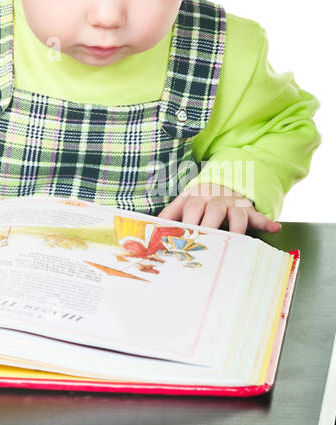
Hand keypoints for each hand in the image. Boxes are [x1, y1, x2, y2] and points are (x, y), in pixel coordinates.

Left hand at [158, 185, 280, 235]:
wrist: (223, 179)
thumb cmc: (199, 199)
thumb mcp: (182, 201)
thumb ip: (168, 214)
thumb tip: (150, 229)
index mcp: (196, 199)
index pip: (191, 211)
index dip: (188, 224)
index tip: (183, 240)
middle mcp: (215, 202)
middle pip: (213, 214)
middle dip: (211, 228)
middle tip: (208, 245)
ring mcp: (233, 205)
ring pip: (237, 217)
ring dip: (237, 229)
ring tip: (236, 242)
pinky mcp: (248, 210)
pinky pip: (259, 216)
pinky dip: (267, 222)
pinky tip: (274, 228)